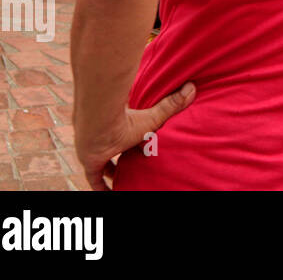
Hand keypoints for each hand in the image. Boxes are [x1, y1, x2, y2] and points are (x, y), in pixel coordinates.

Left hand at [76, 82, 195, 189]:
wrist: (97, 123)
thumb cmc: (125, 118)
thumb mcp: (152, 118)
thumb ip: (171, 105)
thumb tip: (192, 87)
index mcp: (121, 127)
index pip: (129, 135)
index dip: (137, 142)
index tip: (146, 147)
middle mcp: (107, 139)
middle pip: (118, 151)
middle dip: (126, 158)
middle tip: (139, 164)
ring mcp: (96, 151)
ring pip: (106, 164)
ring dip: (115, 171)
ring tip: (127, 180)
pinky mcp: (90, 163)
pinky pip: (95, 180)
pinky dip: (101, 188)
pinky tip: (110, 194)